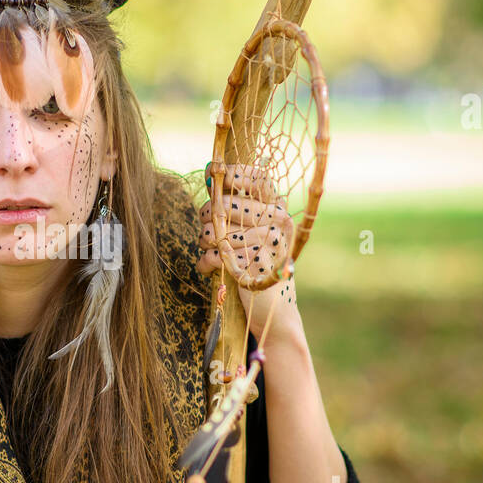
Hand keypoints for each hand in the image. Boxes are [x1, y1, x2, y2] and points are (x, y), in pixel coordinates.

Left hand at [196, 162, 299, 340]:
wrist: (276, 312)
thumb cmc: (258, 266)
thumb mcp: (254, 232)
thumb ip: (236, 206)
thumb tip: (209, 170)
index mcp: (279, 210)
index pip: (256, 177)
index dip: (231, 173)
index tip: (215, 177)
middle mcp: (278, 221)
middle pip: (223, 204)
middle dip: (205, 216)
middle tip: (207, 231)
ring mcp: (268, 243)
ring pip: (213, 230)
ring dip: (203, 241)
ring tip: (209, 250)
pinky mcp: (253, 266)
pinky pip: (213, 255)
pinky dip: (204, 263)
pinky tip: (209, 267)